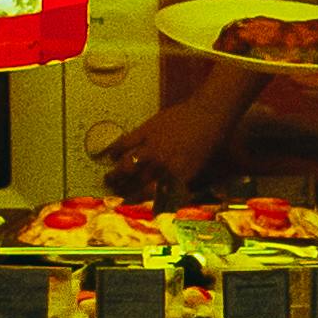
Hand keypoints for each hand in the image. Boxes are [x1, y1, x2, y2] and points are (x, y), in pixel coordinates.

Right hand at [93, 101, 224, 197]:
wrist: (208, 112)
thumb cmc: (208, 141)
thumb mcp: (197, 167)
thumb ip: (180, 181)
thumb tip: (167, 196)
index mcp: (177, 176)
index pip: (152, 195)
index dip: (138, 201)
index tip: (128, 204)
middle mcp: (163, 164)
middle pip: (136, 182)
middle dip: (123, 190)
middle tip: (115, 193)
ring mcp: (152, 146)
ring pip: (127, 165)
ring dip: (115, 174)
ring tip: (109, 179)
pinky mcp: (146, 129)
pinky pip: (125, 143)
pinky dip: (115, 150)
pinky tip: (111, 155)